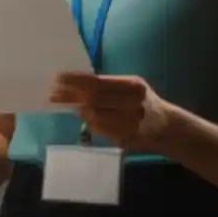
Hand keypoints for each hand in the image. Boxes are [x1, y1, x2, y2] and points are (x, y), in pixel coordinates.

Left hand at [49, 71, 169, 151]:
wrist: (165, 126)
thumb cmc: (142, 101)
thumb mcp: (130, 86)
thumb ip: (108, 85)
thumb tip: (76, 85)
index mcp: (133, 86)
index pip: (98, 81)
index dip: (76, 80)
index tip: (57, 78)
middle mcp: (133, 103)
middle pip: (94, 98)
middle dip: (70, 95)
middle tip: (52, 94)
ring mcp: (131, 123)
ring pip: (95, 116)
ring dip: (79, 110)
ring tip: (67, 104)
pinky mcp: (127, 138)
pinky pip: (101, 130)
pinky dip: (90, 123)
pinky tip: (85, 118)